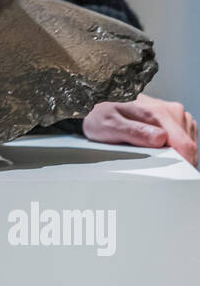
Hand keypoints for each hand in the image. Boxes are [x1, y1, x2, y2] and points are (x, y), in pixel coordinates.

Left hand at [82, 93, 197, 167]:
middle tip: (150, 159)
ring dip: (174, 153)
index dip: (181, 164)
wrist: (97, 110)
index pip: (184, 144)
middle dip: (174, 158)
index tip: (172, 175)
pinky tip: (156, 147)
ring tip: (150, 150)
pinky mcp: (175, 121)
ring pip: (187, 144)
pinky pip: (183, 141)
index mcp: (157, 112)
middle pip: (188, 146)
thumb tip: (160, 139)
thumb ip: (134, 132)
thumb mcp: (110, 126)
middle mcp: (170, 110)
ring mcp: (174, 115)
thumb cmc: (102, 118)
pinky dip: (173, 149)